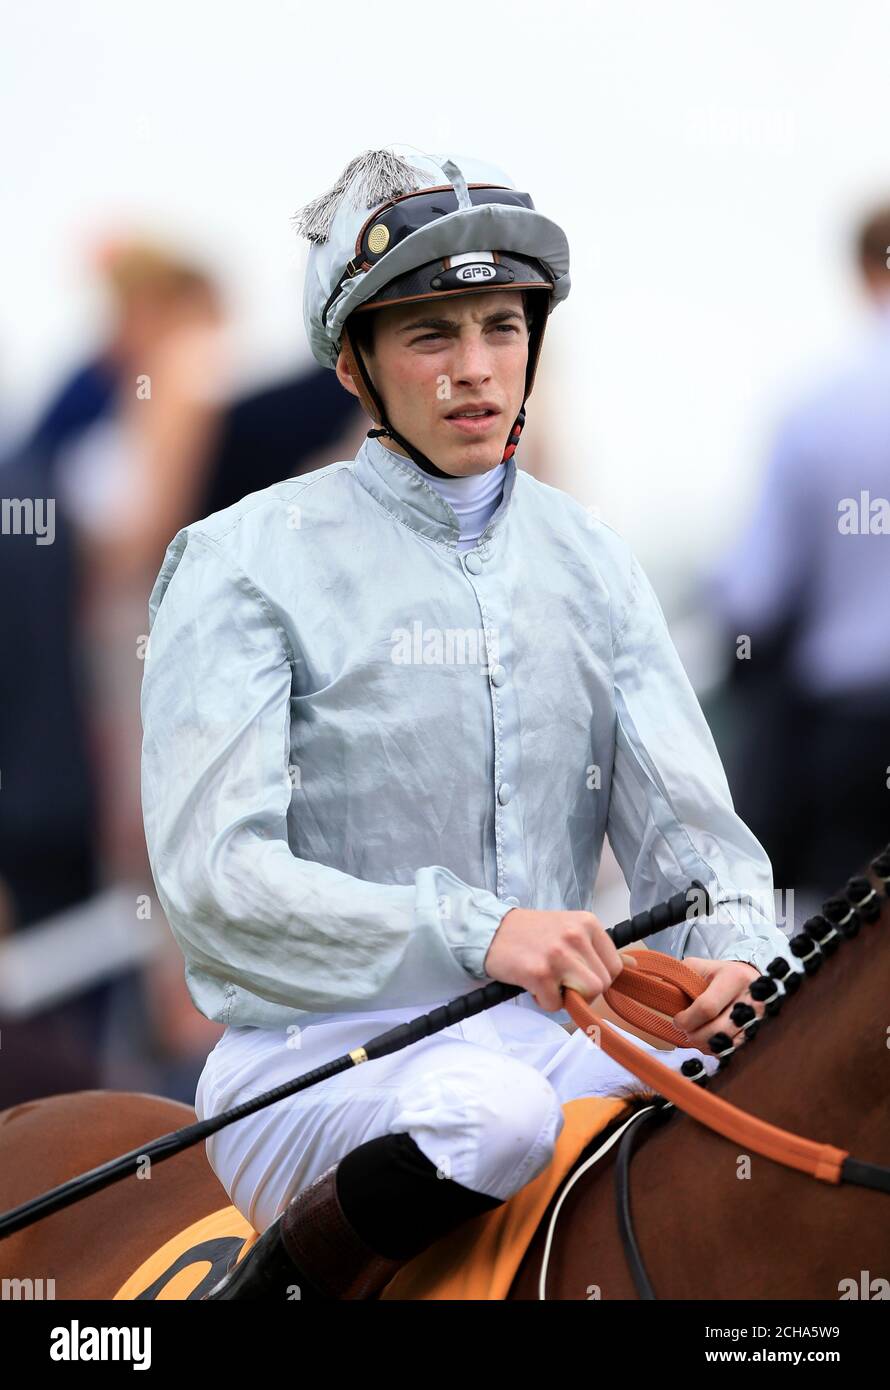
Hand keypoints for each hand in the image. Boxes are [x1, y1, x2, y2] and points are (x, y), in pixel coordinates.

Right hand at [483, 907, 638, 1012]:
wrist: (490, 931)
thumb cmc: (531, 933)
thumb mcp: (570, 930)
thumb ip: (598, 949)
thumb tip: (633, 966)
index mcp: (588, 923)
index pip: (615, 967)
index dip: (598, 978)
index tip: (579, 974)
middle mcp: (576, 936)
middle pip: (603, 984)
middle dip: (583, 990)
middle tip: (560, 979)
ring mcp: (558, 954)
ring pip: (588, 994)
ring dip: (568, 997)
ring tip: (550, 983)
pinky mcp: (539, 972)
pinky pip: (556, 1004)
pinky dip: (544, 1002)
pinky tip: (533, 985)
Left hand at [672, 957, 761, 1051]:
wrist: (748, 978)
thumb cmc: (716, 974)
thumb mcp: (697, 967)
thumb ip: (677, 978)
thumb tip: (659, 995)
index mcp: (734, 978)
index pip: (707, 1007)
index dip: (687, 1019)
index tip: (678, 1020)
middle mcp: (752, 999)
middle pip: (718, 1031)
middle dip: (695, 1036)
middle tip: (686, 1032)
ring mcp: (760, 1019)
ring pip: (728, 1045)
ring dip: (705, 1045)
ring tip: (697, 1036)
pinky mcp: (761, 1034)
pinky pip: (736, 1051)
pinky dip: (719, 1050)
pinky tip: (711, 1042)